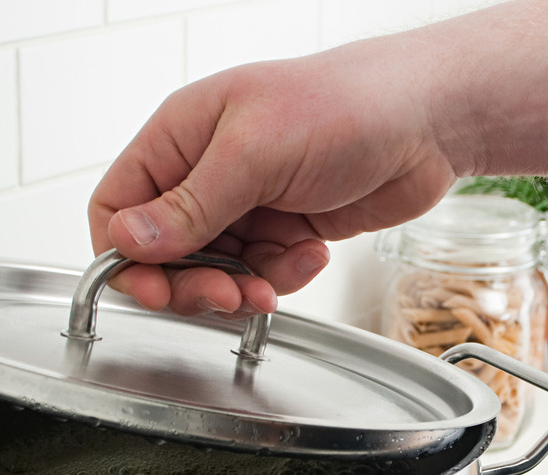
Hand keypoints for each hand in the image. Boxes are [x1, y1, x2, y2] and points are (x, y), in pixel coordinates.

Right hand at [88, 41, 460, 316]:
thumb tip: (129, 240)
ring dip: (243, 286)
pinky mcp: (285, 227)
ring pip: (216, 271)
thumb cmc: (347, 105)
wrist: (429, 121)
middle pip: (165, 253)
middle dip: (193, 283)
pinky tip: (311, 253)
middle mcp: (208, 170)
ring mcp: (248, 201)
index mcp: (182, 136)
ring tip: (276, 278)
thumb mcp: (255, 153)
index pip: (118, 207)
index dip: (126, 257)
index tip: (154, 290)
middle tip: (226, 296)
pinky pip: (262, 273)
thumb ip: (190, 205)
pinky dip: (283, 275)